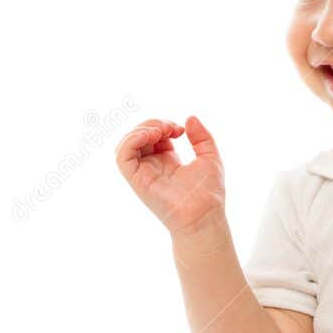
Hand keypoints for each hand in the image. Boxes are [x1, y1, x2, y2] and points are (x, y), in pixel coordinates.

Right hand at [114, 116, 225, 236]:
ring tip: (160, 131)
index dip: (163, 124)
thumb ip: (202, 136)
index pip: (154, 135)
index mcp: (167, 161)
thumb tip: (189, 117)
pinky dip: (131, 141)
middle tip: (170, 127)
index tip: (180, 129)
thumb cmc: (209, 193)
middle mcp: (152, 166)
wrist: (205, 216)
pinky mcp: (137, 181)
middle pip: (139, 136)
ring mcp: (143, 174)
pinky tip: (150, 136)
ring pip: (127, 145)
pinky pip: (122, 157)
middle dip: (152, 124)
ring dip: (140, 130)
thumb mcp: (210, 156)